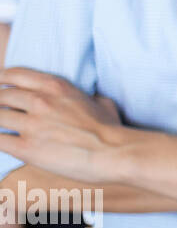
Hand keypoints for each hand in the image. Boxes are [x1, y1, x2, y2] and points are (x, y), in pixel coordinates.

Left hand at [0, 67, 125, 185]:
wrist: (114, 152)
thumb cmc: (112, 130)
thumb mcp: (101, 102)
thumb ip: (88, 98)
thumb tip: (91, 100)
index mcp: (56, 87)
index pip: (15, 74)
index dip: (3, 79)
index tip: (0, 84)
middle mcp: (40, 101)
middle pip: (2, 96)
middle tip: (2, 110)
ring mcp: (31, 124)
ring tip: (3, 127)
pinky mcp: (26, 147)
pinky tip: (3, 142)